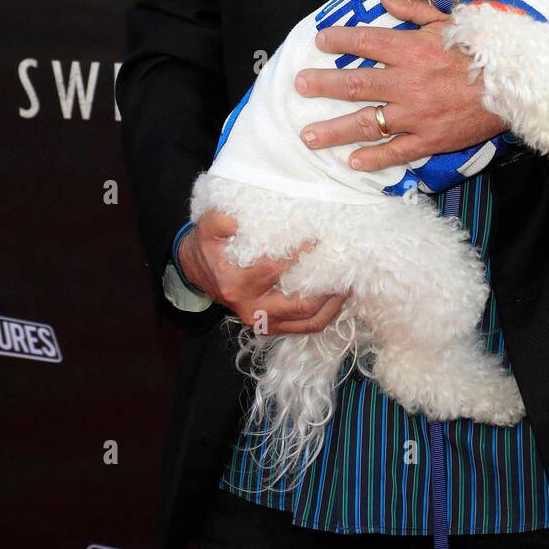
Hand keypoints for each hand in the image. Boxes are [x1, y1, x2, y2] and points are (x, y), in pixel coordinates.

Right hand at [178, 208, 347, 333]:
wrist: (197, 273)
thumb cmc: (208, 247)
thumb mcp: (206, 228)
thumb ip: (218, 222)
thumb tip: (234, 220)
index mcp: (237, 284)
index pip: (275, 270)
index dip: (300, 254)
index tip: (320, 237)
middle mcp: (251, 308)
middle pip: (300, 305)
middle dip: (328, 287)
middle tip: (347, 265)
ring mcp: (262, 322)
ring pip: (308, 322)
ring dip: (333, 305)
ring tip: (350, 283)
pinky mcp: (271, 327)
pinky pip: (305, 327)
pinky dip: (325, 314)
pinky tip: (338, 296)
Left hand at [295, 0, 508, 171]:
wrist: (515, 85)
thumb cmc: (482, 50)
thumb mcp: (448, 20)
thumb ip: (412, 9)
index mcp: (412, 49)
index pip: (365, 43)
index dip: (340, 40)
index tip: (320, 41)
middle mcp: (407, 83)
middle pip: (355, 84)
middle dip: (323, 85)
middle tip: (300, 86)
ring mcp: (416, 114)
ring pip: (366, 122)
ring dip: (333, 130)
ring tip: (308, 136)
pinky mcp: (429, 139)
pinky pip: (395, 151)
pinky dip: (372, 158)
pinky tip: (352, 161)